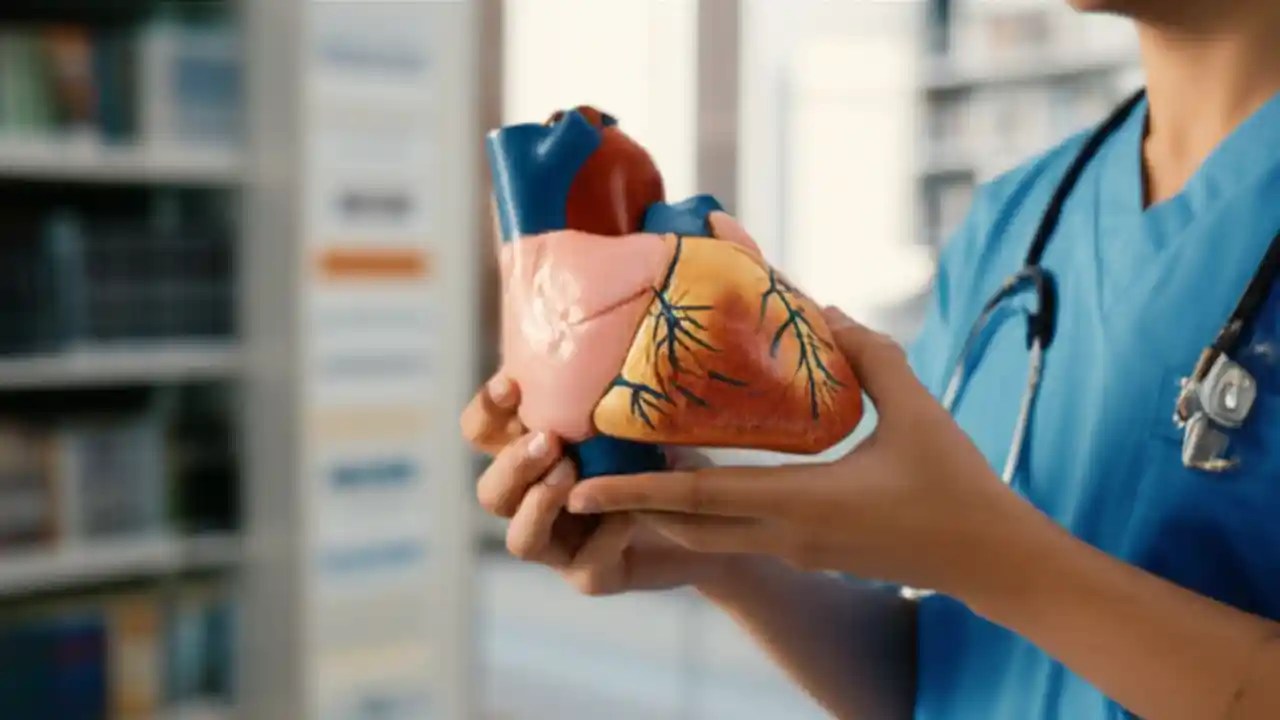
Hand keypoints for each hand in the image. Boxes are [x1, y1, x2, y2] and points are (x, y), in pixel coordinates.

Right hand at [461, 373, 730, 594]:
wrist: (713, 520)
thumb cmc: (667, 457)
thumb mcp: (639, 420)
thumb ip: (609, 402)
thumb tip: (601, 355)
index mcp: (535, 456)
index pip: (484, 434)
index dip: (486, 411)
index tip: (512, 383)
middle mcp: (536, 502)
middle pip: (489, 493)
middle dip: (512, 465)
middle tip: (550, 439)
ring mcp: (561, 545)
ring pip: (519, 539)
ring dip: (540, 505)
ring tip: (571, 474)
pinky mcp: (593, 576)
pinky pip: (583, 564)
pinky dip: (605, 534)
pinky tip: (629, 514)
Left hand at [565, 307, 1038, 597]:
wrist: (990, 559)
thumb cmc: (956, 488)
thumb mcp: (915, 410)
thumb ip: (870, 356)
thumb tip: (827, 311)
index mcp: (800, 504)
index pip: (697, 500)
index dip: (633, 492)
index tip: (581, 483)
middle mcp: (785, 535)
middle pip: (685, 524)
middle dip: (630, 503)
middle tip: (585, 468)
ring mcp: (795, 550)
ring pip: (709, 533)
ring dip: (664, 507)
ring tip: (630, 466)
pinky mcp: (808, 551)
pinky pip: (739, 533)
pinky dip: (705, 510)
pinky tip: (699, 472)